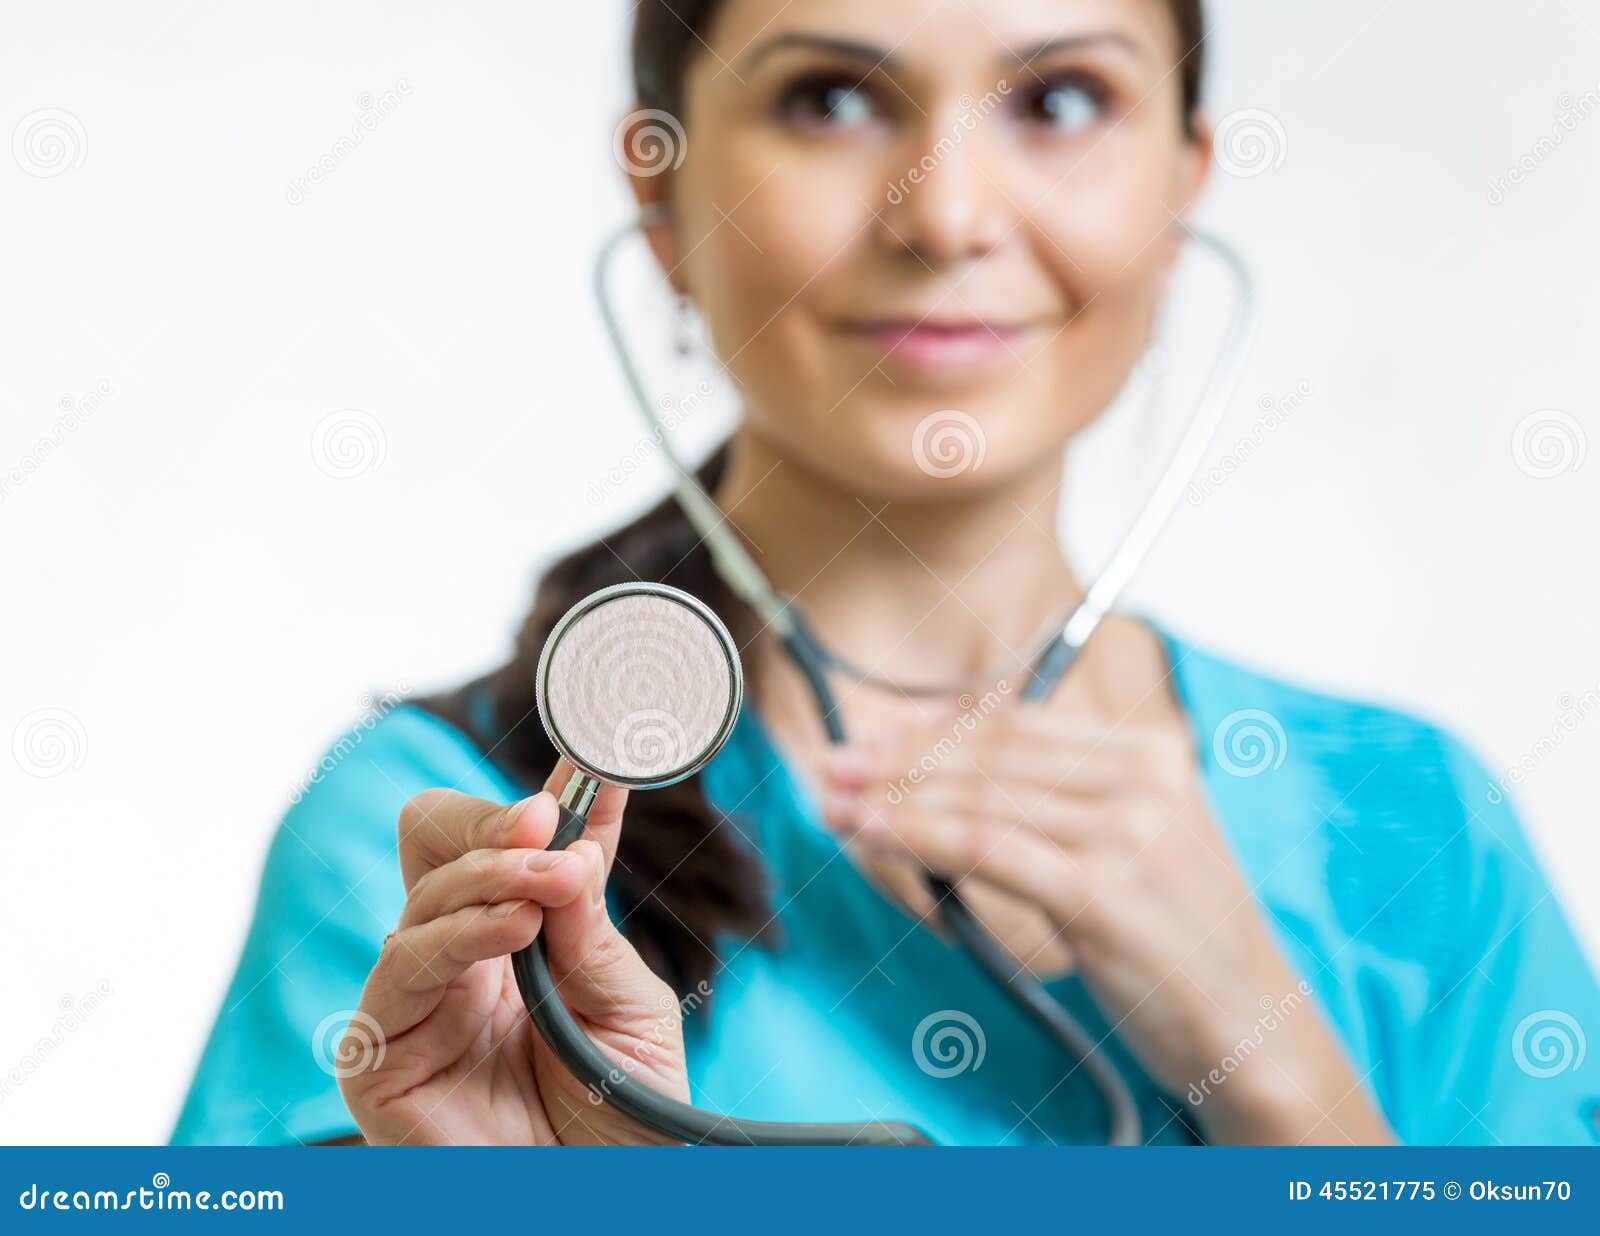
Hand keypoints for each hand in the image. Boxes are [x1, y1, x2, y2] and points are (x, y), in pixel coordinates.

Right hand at [338, 762, 687, 1144]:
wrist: (611, 1200)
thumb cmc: (623, 1117)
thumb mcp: (628, 1004)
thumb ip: (593, 920)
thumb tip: (583, 823)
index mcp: (514, 941)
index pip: (506, 845)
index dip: (539, 799)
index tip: (590, 761)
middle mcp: (457, 962)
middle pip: (434, 844)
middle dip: (489, 819)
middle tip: (547, 820)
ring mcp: (415, 1005)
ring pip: (420, 895)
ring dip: (490, 875)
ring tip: (549, 884)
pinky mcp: (381, 1058)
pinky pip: (398, 969)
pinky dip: (457, 934)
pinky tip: (513, 933)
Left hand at [820, 703, 1391, 1144]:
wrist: (1250, 1031)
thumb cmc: (1182, 946)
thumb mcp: (1139, 846)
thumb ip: (1065, 802)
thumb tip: (956, 777)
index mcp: (1152, 754)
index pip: (1018, 722)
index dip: (933, 726)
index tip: (876, 737)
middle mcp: (1143, 781)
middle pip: (989, 753)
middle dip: (898, 758)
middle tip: (836, 767)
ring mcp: (1126, 834)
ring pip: (977, 797)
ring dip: (892, 797)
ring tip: (837, 803)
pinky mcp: (1101, 893)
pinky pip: (983, 848)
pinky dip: (916, 836)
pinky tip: (873, 833)